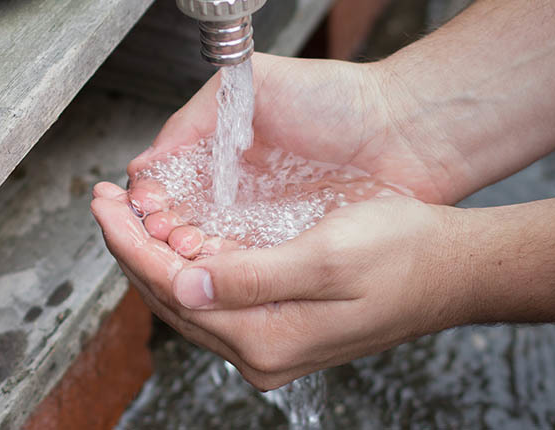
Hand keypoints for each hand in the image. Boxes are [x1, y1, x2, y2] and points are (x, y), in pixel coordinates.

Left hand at [91, 183, 475, 389]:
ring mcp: (271, 346)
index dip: (132, 243)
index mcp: (267, 338)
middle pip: (172, 299)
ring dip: (154, 256)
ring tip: (127, 214)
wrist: (451, 271)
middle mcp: (262, 353)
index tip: (105, 204)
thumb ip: (251, 277)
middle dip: (132, 247)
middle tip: (103, 201)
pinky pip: (215, 301)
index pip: (173, 290)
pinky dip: (187, 267)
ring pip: (189, 301)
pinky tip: (176, 236)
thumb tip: (184, 284)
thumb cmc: (401, 253)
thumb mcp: (326, 256)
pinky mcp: (281, 330)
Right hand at [125, 53, 472, 243]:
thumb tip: (145, 164)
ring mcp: (264, 228)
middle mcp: (236, 196)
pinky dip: (229, 277)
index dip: (150, 201)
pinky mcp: (293, 253)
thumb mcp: (258, 83)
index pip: (167, 189)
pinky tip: (217, 273)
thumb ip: (197, 116)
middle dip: (160, 236)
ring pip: (209, 257)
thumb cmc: (339, 98)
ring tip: (184, 252)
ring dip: (188, 261)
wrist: (407, 129)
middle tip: (160, 234)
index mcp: (220, 156)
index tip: (144, 207)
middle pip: (179, 229)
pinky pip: (251, 274)